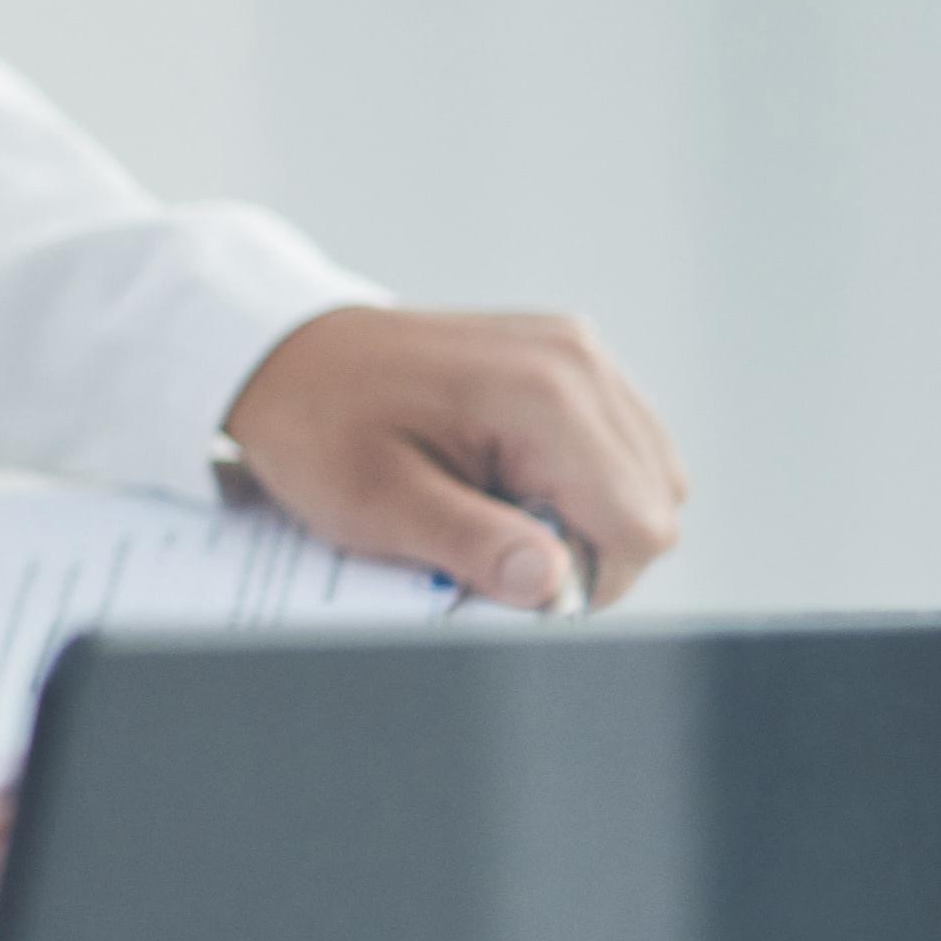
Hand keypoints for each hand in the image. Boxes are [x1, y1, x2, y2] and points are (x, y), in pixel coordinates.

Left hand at [223, 304, 687, 612]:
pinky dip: (578, 480)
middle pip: (653, 504)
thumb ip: (472, 544)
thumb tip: (553, 587)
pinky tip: (506, 479)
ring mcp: (580, 352)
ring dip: (584, 515)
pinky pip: (619, 444)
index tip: (509, 582)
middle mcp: (579, 362)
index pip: (638, 527)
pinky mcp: (571, 358)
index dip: (585, 580)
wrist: (286, 354)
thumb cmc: (320, 427)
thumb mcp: (378, 503)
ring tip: (494, 508)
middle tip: (492, 545)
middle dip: (584, 549)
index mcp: (544, 396)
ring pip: (647, 476)